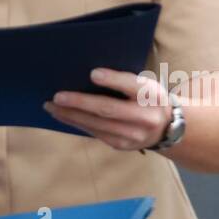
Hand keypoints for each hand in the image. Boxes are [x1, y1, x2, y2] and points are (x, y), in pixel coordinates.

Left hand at [43, 69, 171, 151]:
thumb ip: (125, 80)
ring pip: (97, 124)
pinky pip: (94, 133)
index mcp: (152, 95)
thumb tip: (87, 73)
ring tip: (51, 106)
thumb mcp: (146, 84)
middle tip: (57, 96)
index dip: (113, 80)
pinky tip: (62, 115)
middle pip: (108, 109)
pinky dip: (76, 123)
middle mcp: (145, 117)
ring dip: (70, 115)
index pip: (132, 86)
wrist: (167, 128)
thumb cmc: (148, 97)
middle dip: (80, 102)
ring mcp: (133, 135)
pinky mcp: (121, 145)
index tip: (93, 74)